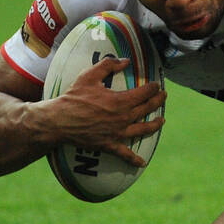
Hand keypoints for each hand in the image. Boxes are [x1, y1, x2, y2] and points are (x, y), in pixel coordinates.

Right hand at [41, 57, 165, 166]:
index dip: (152, 88)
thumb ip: (108, 65)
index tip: (156, 84)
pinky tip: (142, 163)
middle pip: (147, 109)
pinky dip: (134, 159)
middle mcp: (123, 118)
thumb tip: (125, 61)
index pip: (144, 93)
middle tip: (163, 96)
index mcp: (120, 101)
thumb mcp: (89, 76)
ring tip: (162, 120)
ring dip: (155, 125)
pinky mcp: (109, 145)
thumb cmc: (74, 98)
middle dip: (158, 101)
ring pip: (143, 129)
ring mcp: (118, 133)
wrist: (59, 121)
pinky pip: (124, 154)